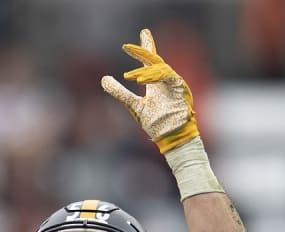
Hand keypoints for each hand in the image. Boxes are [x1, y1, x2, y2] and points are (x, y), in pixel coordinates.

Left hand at [101, 29, 199, 153]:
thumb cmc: (156, 123)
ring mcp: (173, 83)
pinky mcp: (180, 88)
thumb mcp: (134, 105)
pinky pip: (168, 76)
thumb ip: (120, 92)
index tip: (133, 40)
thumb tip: (104, 79)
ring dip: (144, 70)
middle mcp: (164, 81)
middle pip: (155, 59)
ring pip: (159, 68)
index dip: (142, 49)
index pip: (149, 62)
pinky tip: (141, 80)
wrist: (171, 137)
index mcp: (155, 83)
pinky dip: (155, 76)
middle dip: (144, 50)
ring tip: (129, 77)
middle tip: (128, 45)